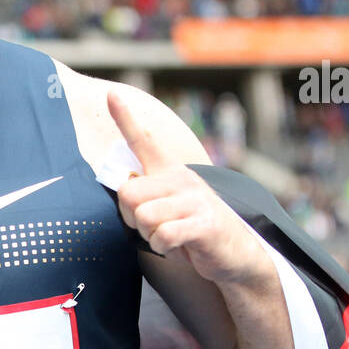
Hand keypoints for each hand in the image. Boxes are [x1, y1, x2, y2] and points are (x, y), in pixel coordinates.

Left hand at [107, 90, 265, 286]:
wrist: (237, 255)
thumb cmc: (192, 232)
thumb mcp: (167, 207)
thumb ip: (145, 194)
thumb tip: (124, 185)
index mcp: (170, 171)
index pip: (143, 141)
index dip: (125, 119)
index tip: (111, 93)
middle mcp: (183, 179)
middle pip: (128, 195)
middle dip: (132, 218)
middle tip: (154, 226)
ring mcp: (195, 199)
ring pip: (143, 217)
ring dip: (150, 236)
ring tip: (170, 236)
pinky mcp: (204, 224)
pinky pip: (163, 235)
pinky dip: (164, 247)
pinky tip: (180, 246)